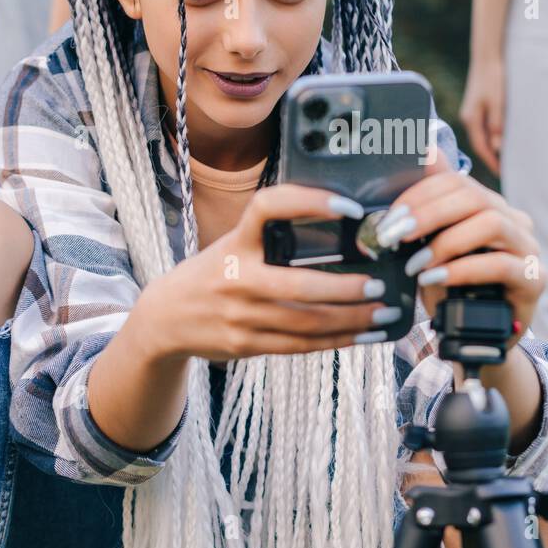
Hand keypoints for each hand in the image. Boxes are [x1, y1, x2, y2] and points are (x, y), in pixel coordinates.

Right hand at [146, 185, 397, 361]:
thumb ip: (271, 238)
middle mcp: (236, 276)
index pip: (269, 207)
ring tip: (384, 315)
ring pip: (307, 322)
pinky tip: (361, 336)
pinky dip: (335, 341)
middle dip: (347, 289)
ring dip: (352, 320)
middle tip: (381, 285)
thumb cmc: (214, 272)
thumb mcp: (232, 244)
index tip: (349, 207)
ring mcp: (240, 315)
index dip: (309, 201)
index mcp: (235, 241)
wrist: (164, 317)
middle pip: (301, 285)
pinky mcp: (245, 344)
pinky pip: (299, 346)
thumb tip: (343, 228)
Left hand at [373, 145, 542, 349]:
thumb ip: (426, 210)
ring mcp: (529, 249)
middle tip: (394, 236)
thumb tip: (421, 153)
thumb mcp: (431, 250)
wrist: (476, 340)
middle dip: (428, 214)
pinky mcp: (535, 280)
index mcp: (490, 206)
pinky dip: (462, 270)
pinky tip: (436, 280)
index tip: (389, 218)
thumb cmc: (451, 291)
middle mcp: (514, 221)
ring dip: (445, 242)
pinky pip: (500, 265)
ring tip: (415, 265)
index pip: (457, 181)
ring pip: (491, 223)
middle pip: (474, 197)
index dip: (420, 194)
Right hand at [459, 56, 505, 175]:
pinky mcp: (477, 107)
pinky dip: (491, 137)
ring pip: (481, 137)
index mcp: (471, 119)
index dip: (492, 163)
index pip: (481, 148)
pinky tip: (501, 140)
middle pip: (480, 145)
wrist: (488, 57)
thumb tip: (496, 148)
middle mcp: (468, 118)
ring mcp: (471, 112)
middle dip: (492, 159)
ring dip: (492, 148)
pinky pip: (483, 128)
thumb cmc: (494, 78)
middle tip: (507, 172)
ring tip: (506, 159)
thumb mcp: (497, 103)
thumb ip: (496, 125)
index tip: (504, 174)